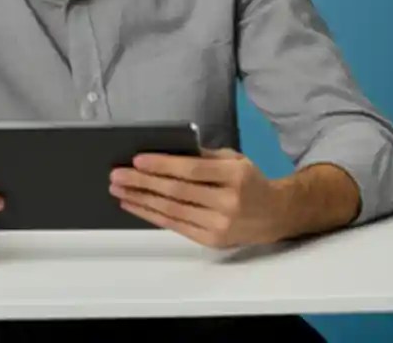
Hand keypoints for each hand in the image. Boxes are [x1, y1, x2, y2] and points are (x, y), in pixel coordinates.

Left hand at [109, 148, 287, 248]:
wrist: (276, 214)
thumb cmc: (250, 181)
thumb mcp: (235, 159)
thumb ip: (203, 155)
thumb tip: (163, 152)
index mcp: (236, 175)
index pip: (193, 170)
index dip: (162, 165)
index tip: (137, 160)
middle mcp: (229, 202)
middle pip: (177, 191)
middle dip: (142, 183)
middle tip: (117, 175)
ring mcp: (220, 224)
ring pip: (172, 210)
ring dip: (140, 199)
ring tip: (118, 190)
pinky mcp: (212, 240)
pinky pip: (174, 226)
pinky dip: (150, 215)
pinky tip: (133, 205)